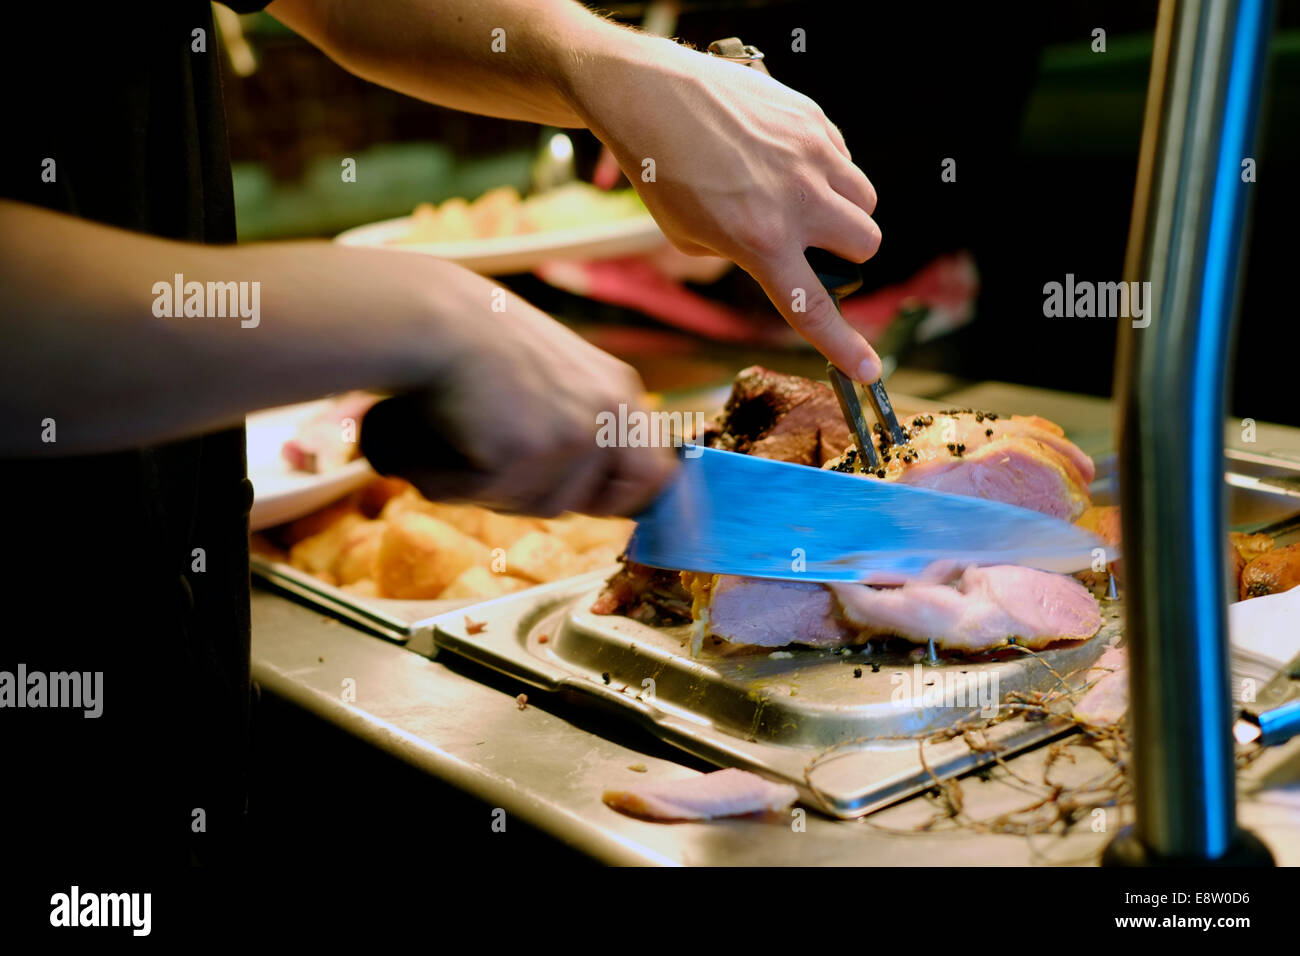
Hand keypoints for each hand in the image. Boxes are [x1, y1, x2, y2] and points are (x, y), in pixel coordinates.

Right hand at [361, 257, 677, 516]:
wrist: (426, 315)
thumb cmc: (470, 341)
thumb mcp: (553, 377)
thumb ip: (577, 426)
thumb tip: (583, 498)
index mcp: (617, 391)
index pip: (651, 475)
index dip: (620, 499)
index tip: (591, 507)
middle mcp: (607, 413)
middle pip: (587, 501)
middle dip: (536, 494)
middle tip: (487, 457)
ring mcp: (571, 433)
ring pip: (536, 505)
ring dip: (490, 488)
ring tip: (456, 435)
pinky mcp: (526, 450)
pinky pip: (487, 497)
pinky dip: (450, 481)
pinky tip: (432, 440)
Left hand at [569, 31, 883, 381]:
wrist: (651, 96)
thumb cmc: (663, 172)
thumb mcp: (693, 237)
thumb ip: (744, 254)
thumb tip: (781, 253)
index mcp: (760, 241)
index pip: (814, 307)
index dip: (844, 345)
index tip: (868, 370)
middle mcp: (796, 201)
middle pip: (866, 245)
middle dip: (847, 253)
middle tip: (810, 244)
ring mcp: (811, 156)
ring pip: (866, 201)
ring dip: (845, 211)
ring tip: (802, 201)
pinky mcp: (813, 120)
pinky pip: (844, 158)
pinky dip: (826, 170)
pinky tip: (784, 161)